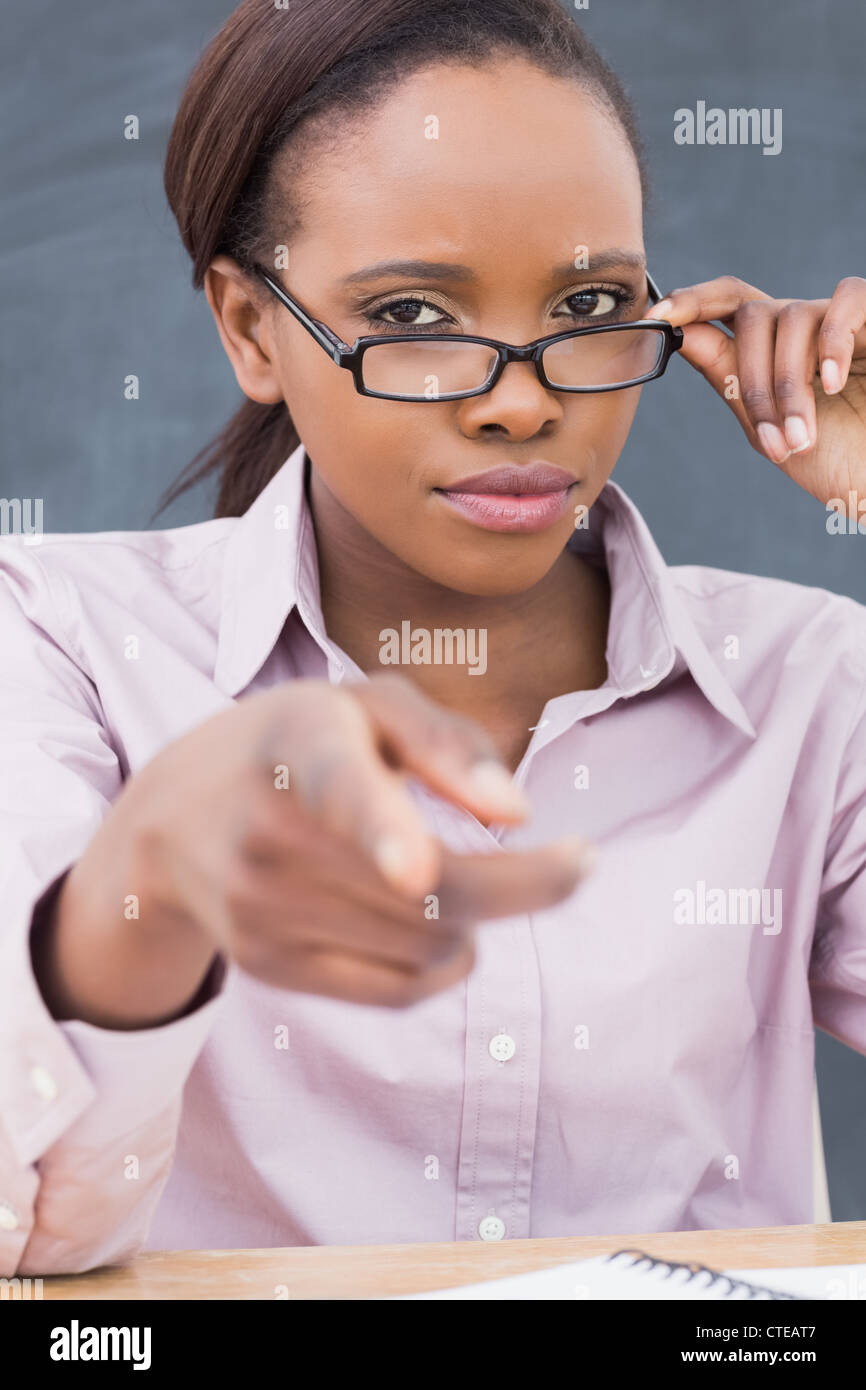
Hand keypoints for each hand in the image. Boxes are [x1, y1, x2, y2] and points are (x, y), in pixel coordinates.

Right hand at [62, 672, 595, 1019]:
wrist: (172, 819)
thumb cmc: (299, 744)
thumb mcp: (366, 705)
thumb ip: (448, 742)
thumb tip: (519, 816)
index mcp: (299, 746)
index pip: (342, 791)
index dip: (385, 830)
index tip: (419, 870)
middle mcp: (268, 834)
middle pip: (434, 894)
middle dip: (529, 884)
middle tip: (578, 864)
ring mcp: (260, 912)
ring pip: (428, 947)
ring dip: (476, 920)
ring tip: (455, 878)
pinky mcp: (267, 967)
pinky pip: (398, 992)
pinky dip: (444, 964)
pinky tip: (436, 924)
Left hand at [647, 275, 865, 509]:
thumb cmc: (839, 463)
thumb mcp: (770, 430)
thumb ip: (731, 380)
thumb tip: (682, 335)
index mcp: (773, 352)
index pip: (726, 306)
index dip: (690, 302)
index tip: (655, 317)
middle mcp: (805, 330)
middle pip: (753, 315)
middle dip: (751, 379)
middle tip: (770, 439)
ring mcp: (842, 322)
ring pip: (792, 315)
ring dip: (789, 384)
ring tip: (803, 437)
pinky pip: (847, 298)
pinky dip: (832, 340)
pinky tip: (830, 383)